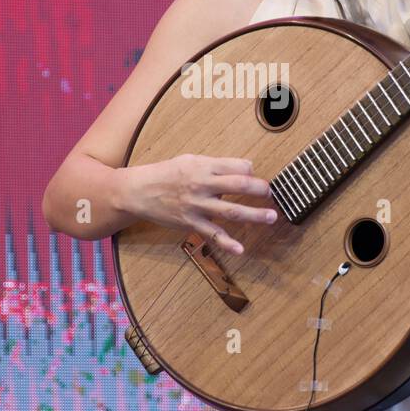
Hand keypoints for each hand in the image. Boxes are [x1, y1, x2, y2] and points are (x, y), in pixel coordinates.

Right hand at [118, 154, 276, 254]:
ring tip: (271, 217)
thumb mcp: (190, 161)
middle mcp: (201, 185)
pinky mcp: (190, 223)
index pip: (236, 167)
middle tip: (271, 193)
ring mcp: (197, 206)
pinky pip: (212, 234)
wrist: (138, 191)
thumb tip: (246, 168)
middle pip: (238, 186)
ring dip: (254, 215)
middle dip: (259, 189)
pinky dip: (227, 243)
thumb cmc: (166, 174)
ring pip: (231, 211)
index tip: (257, 177)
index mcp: (203, 166)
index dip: (251, 171)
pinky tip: (240, 249)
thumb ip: (216, 165)